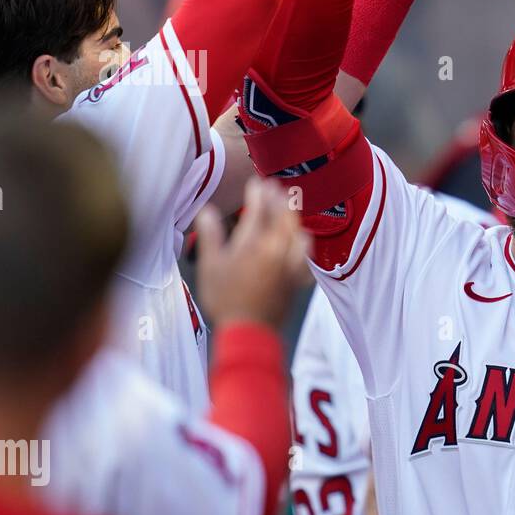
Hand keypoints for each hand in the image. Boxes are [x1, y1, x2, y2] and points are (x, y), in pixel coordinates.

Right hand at [196, 178, 308, 328]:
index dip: (259, 193)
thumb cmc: (225, 300)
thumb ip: (211, 236)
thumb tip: (207, 212)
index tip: (257, 183)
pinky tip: (302, 241)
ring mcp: (290, 265)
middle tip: (276, 188)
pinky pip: (306, 257)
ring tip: (289, 211)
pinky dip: (304, 245)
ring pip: (299, 233)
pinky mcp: (298, 280)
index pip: (259, 210)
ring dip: (294, 218)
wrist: (249, 331)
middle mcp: (276, 250)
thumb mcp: (210, 266)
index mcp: (253, 244)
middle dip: (279, 200)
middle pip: (283, 217)